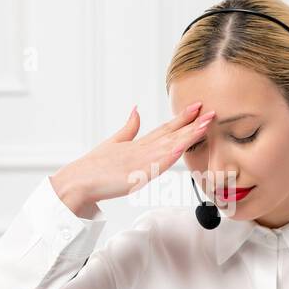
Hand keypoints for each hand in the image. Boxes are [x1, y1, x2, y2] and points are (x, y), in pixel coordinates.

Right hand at [49, 102, 215, 215]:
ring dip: (188, 135)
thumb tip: (136, 110)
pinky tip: (180, 147)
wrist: (78, 181)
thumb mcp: (113, 143)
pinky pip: (155, 164)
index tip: (197, 107)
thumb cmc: (93, 167)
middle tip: (210, 111)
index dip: (182, 118)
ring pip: (169, 145)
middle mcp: (141, 149)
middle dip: (192, 123)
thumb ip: (128, 128)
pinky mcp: (135, 174)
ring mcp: (139, 160)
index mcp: (138, 143)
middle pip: (171, 133)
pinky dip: (168, 155)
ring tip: (205, 125)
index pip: (165, 128)